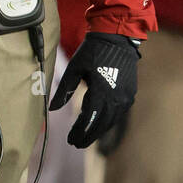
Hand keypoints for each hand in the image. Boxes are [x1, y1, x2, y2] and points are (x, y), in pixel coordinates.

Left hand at [49, 33, 139, 149]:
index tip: (70, 140)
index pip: (89, 119)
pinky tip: (99, 123)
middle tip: (76, 143)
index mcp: (101, 92)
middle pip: (101, 124)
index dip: (79, 131)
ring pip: (111, 121)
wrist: (118, 38)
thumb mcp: (74, 68)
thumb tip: (51, 109)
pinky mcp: (130, 94)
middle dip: (88, 135)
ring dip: (98, 130)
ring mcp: (125, 97)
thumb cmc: (93, 51)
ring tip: (85, 136)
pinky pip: (118, 113)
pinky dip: (107, 120)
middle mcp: (116, 98)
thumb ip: (64, 90)